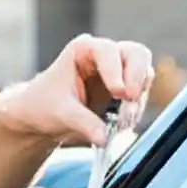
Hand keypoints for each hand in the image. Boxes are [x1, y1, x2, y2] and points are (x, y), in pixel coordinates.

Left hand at [0, 34, 153, 146]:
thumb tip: (104, 137)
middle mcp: (105, 56)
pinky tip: (120, 126)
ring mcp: (119, 73)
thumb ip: (84, 123)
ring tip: (121, 122)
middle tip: (130, 100)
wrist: (42, 119)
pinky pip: (141, 98)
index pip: (108, 51)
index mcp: (84, 50)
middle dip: (136, 78)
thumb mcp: (60, 114)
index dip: (116, 70)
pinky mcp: (125, 92)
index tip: (119, 92)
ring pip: (144, 75)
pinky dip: (135, 111)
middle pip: (136, 55)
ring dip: (137, 100)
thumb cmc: (44, 106)